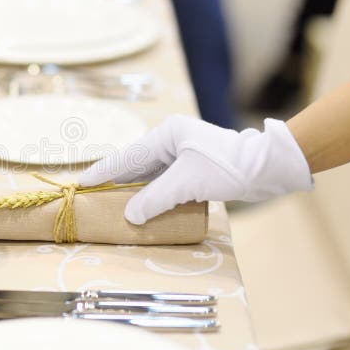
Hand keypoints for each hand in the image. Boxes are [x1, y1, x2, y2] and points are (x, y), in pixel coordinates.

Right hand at [78, 115, 313, 223]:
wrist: (266, 169)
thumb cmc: (226, 167)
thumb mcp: (185, 183)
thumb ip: (154, 199)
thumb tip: (129, 215)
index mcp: (166, 134)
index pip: (127, 156)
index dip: (104, 171)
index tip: (82, 183)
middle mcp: (172, 140)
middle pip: (136, 163)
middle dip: (116, 181)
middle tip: (93, 196)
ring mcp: (183, 153)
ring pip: (150, 174)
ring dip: (134, 190)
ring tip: (112, 203)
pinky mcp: (194, 168)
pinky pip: (164, 182)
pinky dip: (152, 194)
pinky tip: (142, 206)